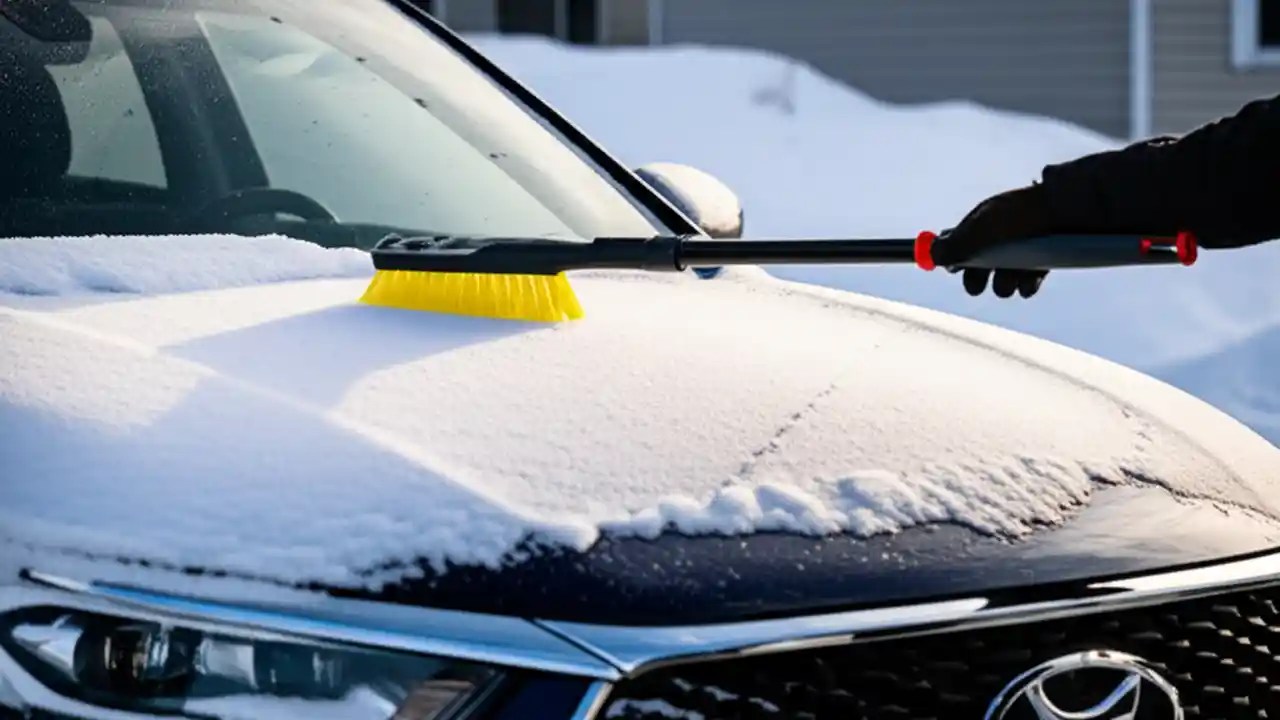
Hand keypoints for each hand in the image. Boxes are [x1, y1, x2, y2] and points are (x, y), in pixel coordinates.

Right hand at [930, 184, 1053, 298]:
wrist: (1067, 211)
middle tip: (979, 283)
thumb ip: (956, 243)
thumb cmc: (1020, 214)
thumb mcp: (982, 227)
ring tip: (1014, 273)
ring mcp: (1021, 257)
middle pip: (978, 274)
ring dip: (1004, 284)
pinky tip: (1030, 275)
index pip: (959, 250)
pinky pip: (1025, 287)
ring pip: (1003, 284)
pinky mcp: (1040, 267)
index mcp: (981, 229)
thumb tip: (930, 255)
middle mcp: (999, 243)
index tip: (953, 269)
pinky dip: (1025, 286)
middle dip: (978, 281)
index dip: (955, 261)